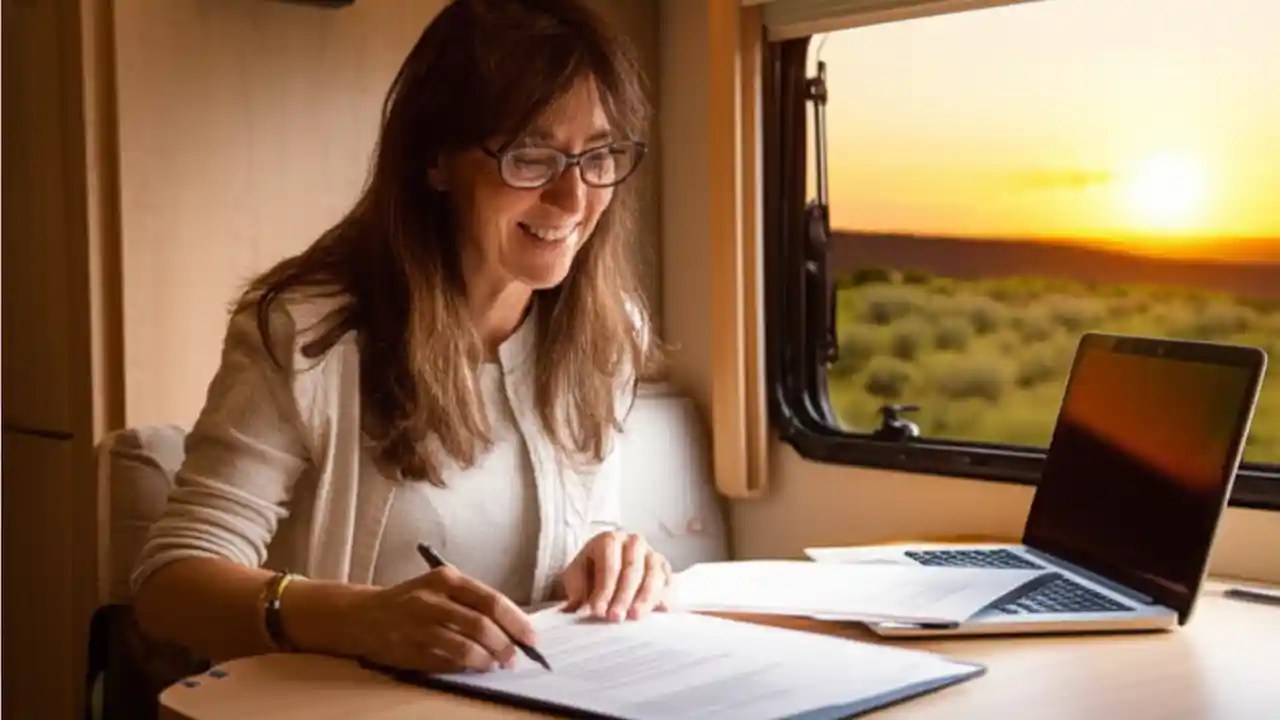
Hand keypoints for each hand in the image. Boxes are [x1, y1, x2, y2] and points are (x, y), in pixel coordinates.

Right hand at [344, 566, 535, 672]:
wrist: (364, 614)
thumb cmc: (413, 600)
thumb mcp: (441, 588)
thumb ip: (473, 602)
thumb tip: (513, 626)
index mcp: (446, 579)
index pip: (491, 600)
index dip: (515, 621)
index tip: (531, 638)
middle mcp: (432, 600)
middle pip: (481, 625)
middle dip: (504, 645)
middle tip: (514, 658)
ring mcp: (418, 626)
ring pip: (464, 647)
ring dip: (486, 660)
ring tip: (494, 665)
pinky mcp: (409, 649)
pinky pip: (445, 662)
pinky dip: (464, 667)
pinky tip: (471, 668)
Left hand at [560, 531, 673, 620]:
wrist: (599, 576)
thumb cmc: (587, 577)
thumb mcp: (575, 581)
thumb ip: (576, 594)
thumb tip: (579, 612)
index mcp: (609, 540)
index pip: (609, 565)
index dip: (604, 590)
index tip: (597, 612)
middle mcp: (633, 542)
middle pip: (632, 569)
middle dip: (623, 596)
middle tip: (615, 618)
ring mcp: (651, 553)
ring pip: (653, 574)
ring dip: (644, 598)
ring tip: (634, 617)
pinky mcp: (663, 568)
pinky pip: (665, 582)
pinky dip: (661, 596)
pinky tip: (655, 611)